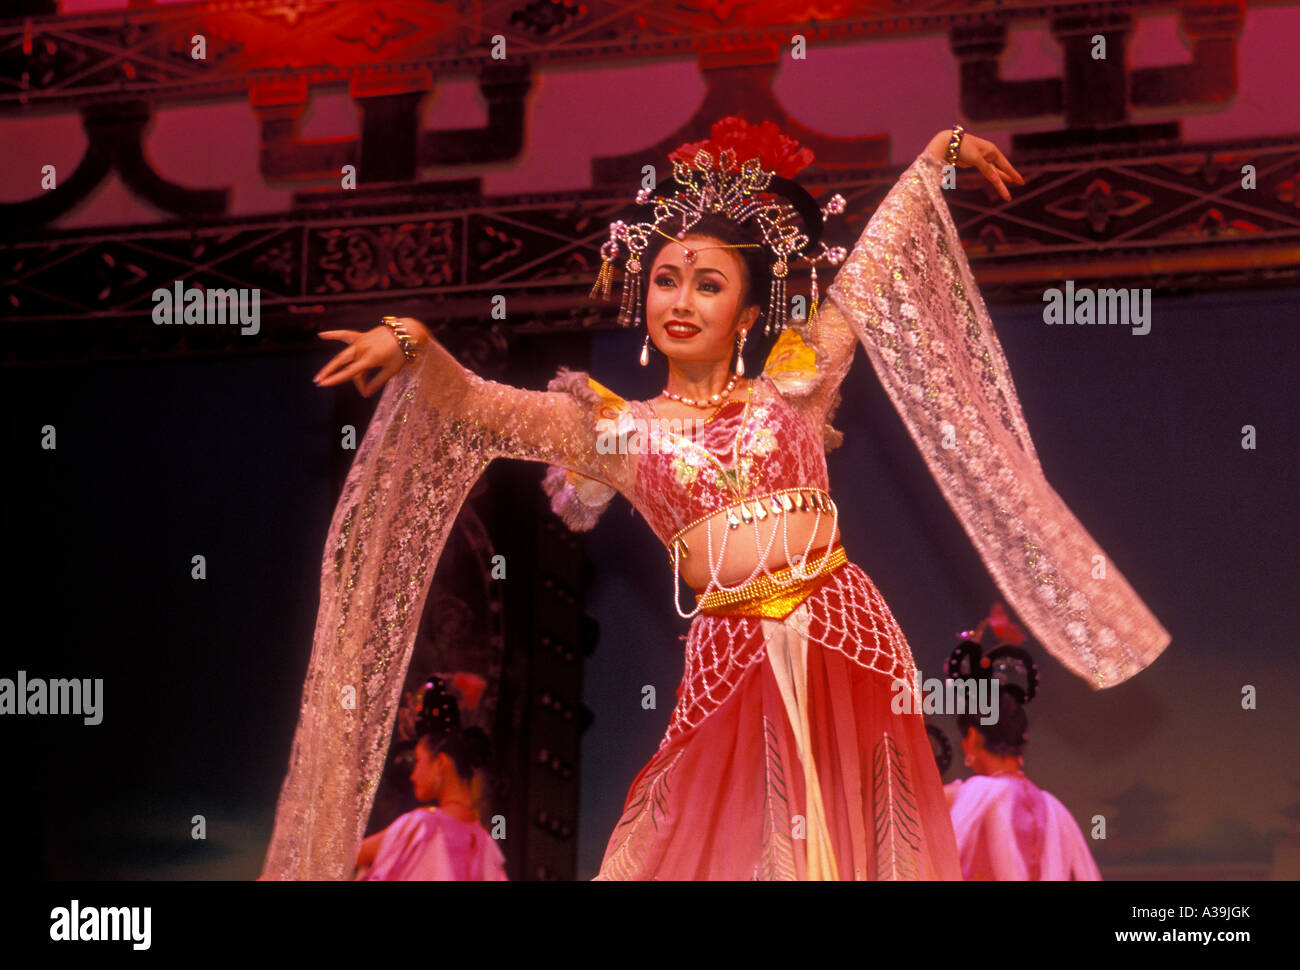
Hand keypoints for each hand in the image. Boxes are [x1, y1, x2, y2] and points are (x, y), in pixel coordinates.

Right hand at [313, 317, 427, 396]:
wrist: (407, 332)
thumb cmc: (402, 353)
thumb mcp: (392, 370)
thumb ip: (378, 382)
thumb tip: (367, 393)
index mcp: (370, 359)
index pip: (349, 372)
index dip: (336, 379)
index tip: (324, 385)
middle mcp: (362, 349)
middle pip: (346, 366)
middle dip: (332, 376)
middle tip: (320, 384)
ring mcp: (360, 341)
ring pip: (344, 356)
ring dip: (331, 365)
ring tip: (320, 375)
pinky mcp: (362, 336)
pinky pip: (345, 335)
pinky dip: (333, 335)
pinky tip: (321, 335)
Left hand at [929, 129, 1023, 200]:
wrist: (948, 143)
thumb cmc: (963, 148)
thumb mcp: (976, 159)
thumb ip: (987, 170)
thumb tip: (996, 180)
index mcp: (992, 151)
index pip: (1005, 165)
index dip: (1013, 174)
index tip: (1020, 181)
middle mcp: (989, 154)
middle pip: (1001, 169)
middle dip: (1010, 177)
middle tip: (1021, 183)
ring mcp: (981, 159)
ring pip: (994, 171)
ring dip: (1001, 178)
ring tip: (1011, 184)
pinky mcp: (974, 163)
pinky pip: (986, 171)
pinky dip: (992, 176)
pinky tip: (997, 179)